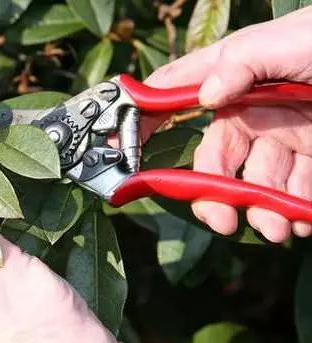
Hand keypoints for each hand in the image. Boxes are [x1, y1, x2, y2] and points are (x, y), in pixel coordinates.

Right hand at [146, 7, 311, 242]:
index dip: (146, 121)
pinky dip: (293, 212)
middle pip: (215, 160)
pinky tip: (300, 221)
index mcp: (236, 77)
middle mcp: (253, 109)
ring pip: (255, 184)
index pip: (178, 97)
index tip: (123, 151)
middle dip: (215, 194)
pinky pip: (293, 192)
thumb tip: (203, 94)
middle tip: (223, 220)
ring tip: (277, 227)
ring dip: (260, 211)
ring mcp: (283, 135)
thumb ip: (243, 60)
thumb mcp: (294, 41)